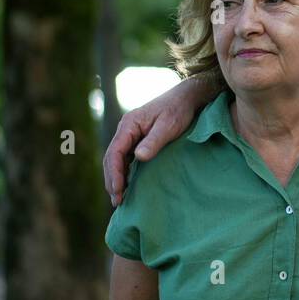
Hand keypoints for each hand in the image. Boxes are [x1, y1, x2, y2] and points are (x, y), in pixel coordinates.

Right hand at [103, 76, 213, 203]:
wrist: (187, 98)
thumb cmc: (178, 110)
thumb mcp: (168, 126)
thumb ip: (153, 141)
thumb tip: (138, 157)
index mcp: (129, 124)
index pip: (114, 152)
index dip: (114, 173)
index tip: (118, 190)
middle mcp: (126, 130)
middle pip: (112, 158)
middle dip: (112, 180)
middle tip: (117, 201)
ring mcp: (131, 135)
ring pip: (117, 160)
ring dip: (117, 178)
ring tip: (120, 199)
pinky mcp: (138, 139)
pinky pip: (126, 158)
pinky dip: (125, 172)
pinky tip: (128, 185)